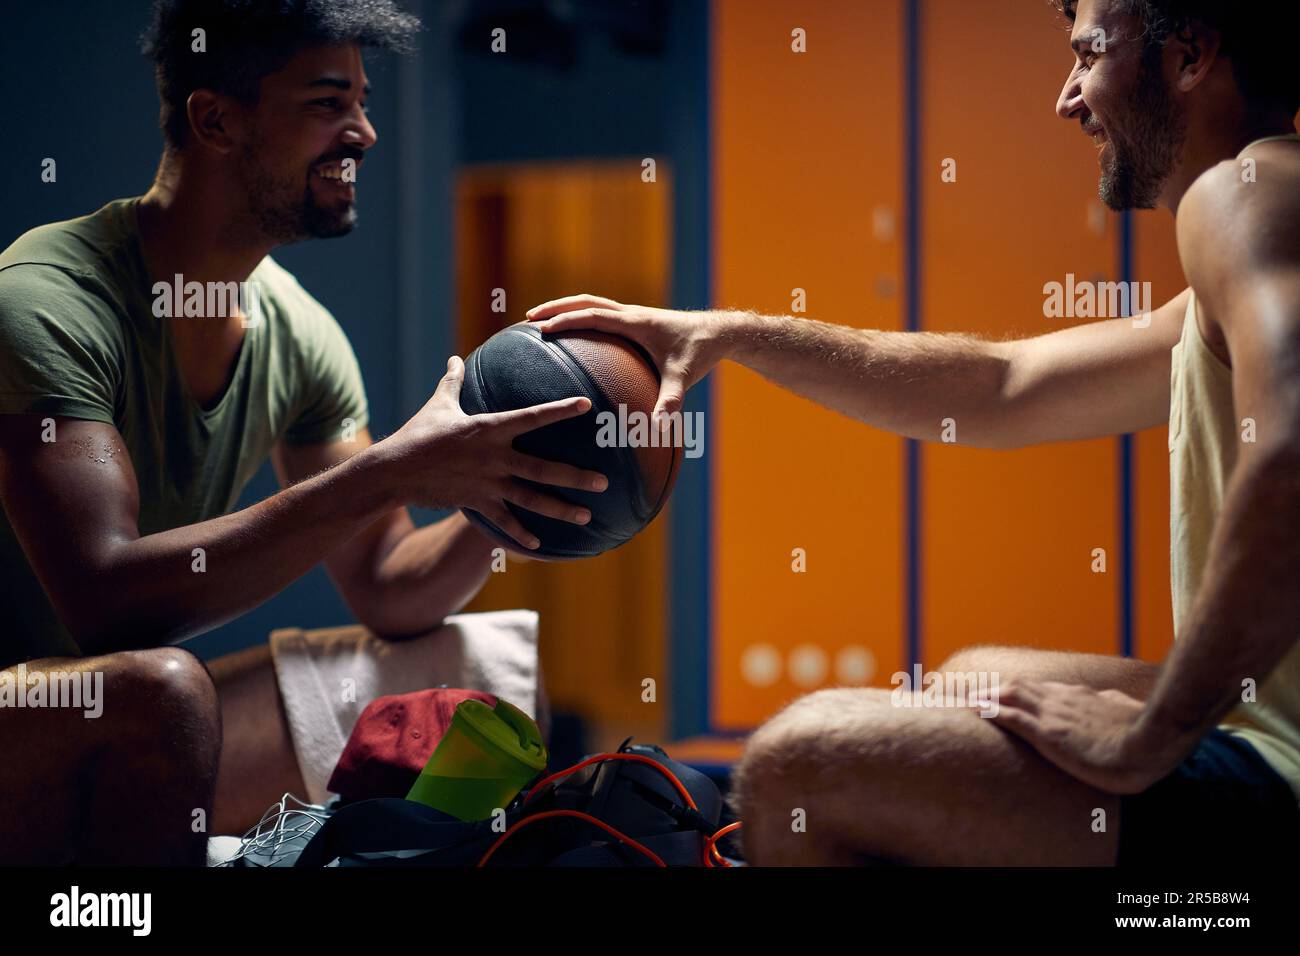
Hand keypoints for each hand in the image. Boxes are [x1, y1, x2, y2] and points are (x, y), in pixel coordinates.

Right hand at [382, 355, 607, 549]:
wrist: (394, 470)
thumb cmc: (418, 433)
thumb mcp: (438, 404)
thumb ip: (453, 381)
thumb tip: (455, 358)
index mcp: (489, 428)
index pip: (533, 417)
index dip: (561, 411)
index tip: (587, 405)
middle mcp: (495, 457)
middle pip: (543, 469)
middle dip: (576, 477)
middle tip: (604, 482)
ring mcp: (488, 482)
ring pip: (532, 499)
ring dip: (561, 509)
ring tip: (587, 516)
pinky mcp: (477, 502)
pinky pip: (504, 520)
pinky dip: (521, 533)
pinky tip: (539, 545)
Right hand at [526, 294, 731, 421]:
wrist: (718, 332)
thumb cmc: (699, 353)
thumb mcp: (684, 378)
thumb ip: (670, 401)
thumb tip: (658, 426)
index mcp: (635, 322)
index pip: (593, 315)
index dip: (567, 320)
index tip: (542, 330)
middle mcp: (630, 313)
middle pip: (585, 302)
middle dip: (555, 307)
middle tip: (529, 319)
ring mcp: (632, 314)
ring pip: (591, 304)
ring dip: (565, 308)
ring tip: (541, 321)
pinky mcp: (635, 320)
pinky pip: (600, 313)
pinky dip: (580, 316)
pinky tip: (572, 333)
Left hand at [975, 679, 1194, 793]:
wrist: (1151, 744)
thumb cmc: (1144, 733)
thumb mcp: (1125, 710)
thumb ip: (1111, 702)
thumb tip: (1107, 696)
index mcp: (1078, 696)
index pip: (1039, 689)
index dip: (1016, 691)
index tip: (999, 693)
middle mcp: (1061, 700)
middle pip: (1017, 688)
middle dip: (991, 690)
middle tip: (967, 694)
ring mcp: (1053, 715)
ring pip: (1010, 697)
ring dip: (984, 697)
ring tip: (961, 700)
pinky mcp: (1050, 734)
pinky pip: (1012, 718)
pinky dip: (990, 712)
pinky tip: (973, 710)